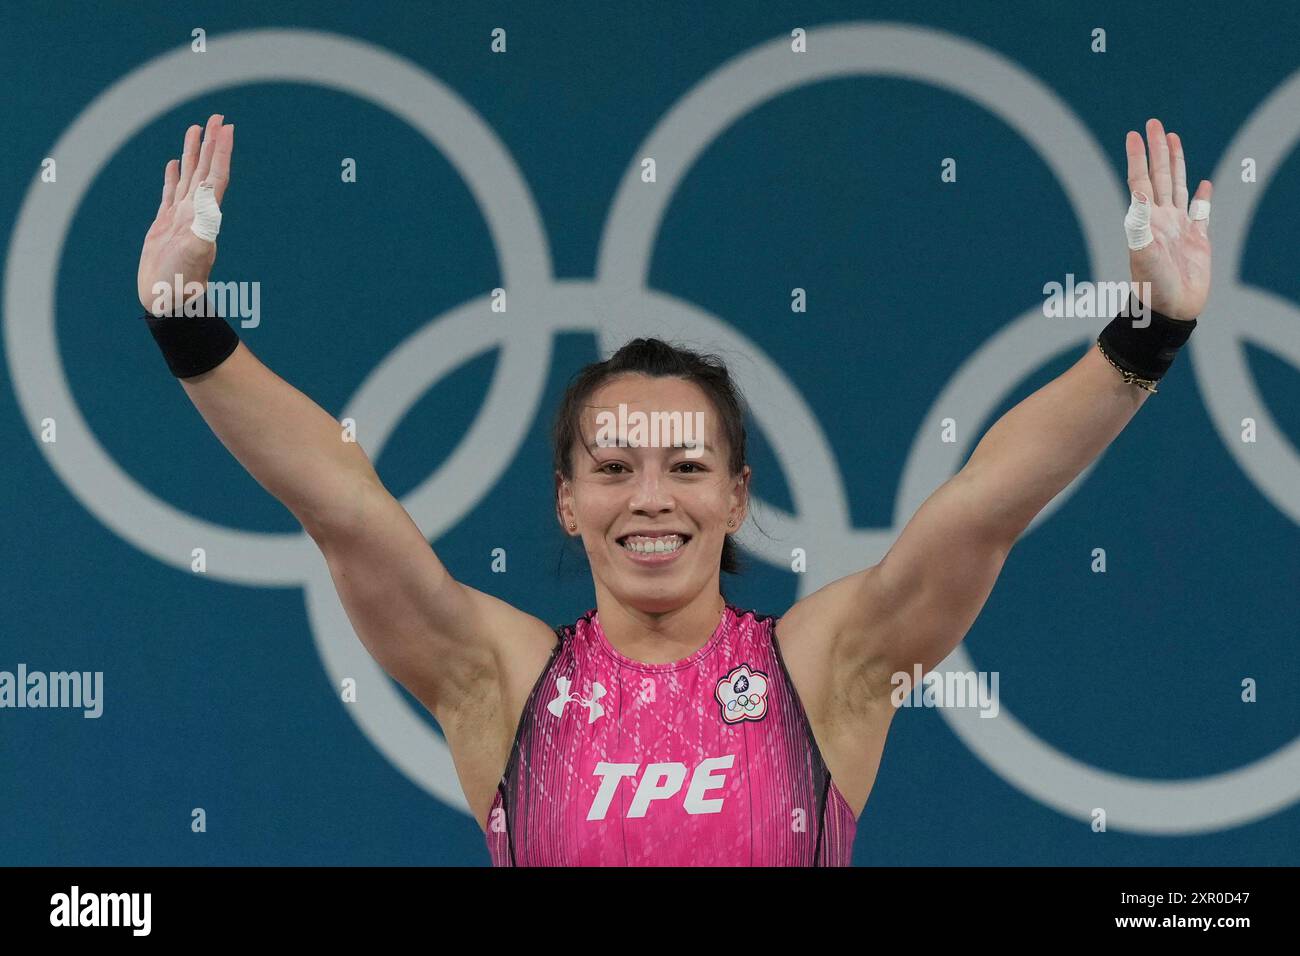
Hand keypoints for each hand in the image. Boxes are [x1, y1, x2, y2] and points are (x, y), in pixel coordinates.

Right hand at [137, 113, 233, 314]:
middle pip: (205, 169)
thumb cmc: (180, 282)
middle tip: (216, 117)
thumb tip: (210, 209)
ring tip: (196, 129)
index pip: (215, 175)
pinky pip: (170, 193)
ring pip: (188, 177)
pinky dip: (173, 176)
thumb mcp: (192, 254)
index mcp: (204, 215)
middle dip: (211, 143)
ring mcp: (180, 217)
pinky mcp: (164, 225)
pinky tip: (173, 163)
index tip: (227, 127)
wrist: (168, 304)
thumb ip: (201, 231)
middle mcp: (196, 212)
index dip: (221, 151)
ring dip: (193, 153)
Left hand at [1124, 118, 1210, 320]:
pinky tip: (1202, 184)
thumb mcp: (1143, 253)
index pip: (1140, 180)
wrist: (1169, 311)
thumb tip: (1137, 194)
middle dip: (1157, 149)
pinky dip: (1202, 197)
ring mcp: (1179, 227)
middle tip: (1154, 123)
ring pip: (1178, 186)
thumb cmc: (1152, 285)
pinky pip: (1201, 212)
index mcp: (1146, 219)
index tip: (1133, 134)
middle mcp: (1161, 218)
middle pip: (1160, 175)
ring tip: (1172, 140)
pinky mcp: (1198, 240)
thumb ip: (1139, 224)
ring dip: (1175, 163)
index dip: (1137, 157)